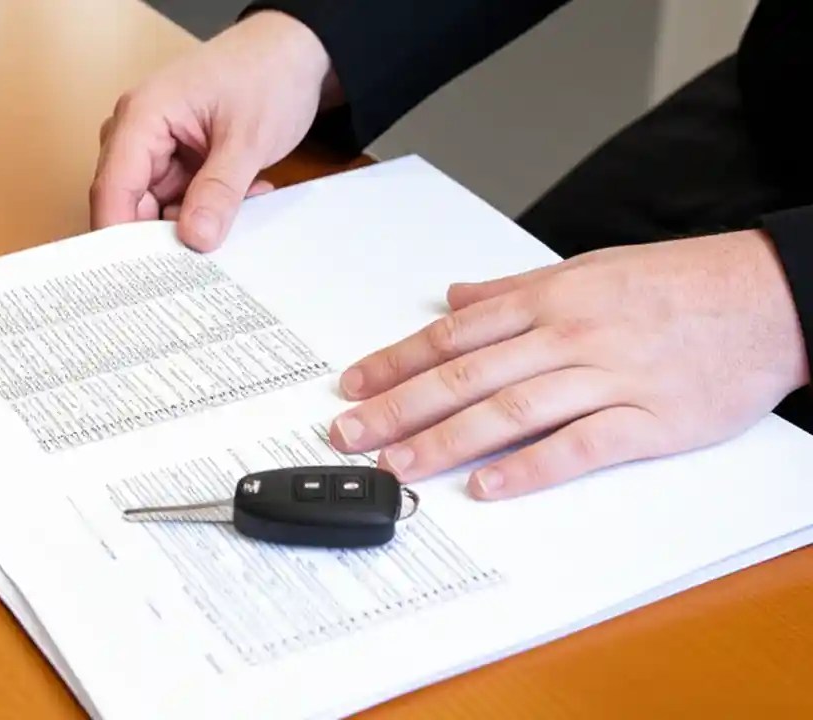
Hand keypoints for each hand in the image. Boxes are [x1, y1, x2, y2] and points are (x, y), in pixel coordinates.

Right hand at [90, 10, 336, 250]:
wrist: (292, 52)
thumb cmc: (266, 72)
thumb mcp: (247, 138)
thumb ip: (220, 191)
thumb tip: (195, 239)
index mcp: (142, 115)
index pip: (113, 189)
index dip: (121, 238)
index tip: (141, 276)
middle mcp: (137, 133)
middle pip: (130, 205)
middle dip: (167, 232)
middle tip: (209, 251)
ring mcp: (155, 148)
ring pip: (157, 209)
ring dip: (196, 218)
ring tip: (242, 200)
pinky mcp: (175, 161)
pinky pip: (179, 201)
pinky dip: (207, 208)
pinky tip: (242, 194)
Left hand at [328, 230, 808, 499]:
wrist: (769, 297)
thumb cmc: (677, 284)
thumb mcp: (586, 270)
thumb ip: (513, 291)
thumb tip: (455, 298)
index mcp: (548, 298)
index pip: (452, 334)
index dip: (395, 362)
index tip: (353, 386)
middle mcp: (567, 335)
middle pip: (466, 375)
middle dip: (399, 406)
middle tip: (351, 434)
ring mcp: (607, 377)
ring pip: (510, 411)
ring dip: (447, 441)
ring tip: (400, 466)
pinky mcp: (649, 419)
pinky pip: (580, 446)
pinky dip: (531, 467)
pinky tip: (489, 487)